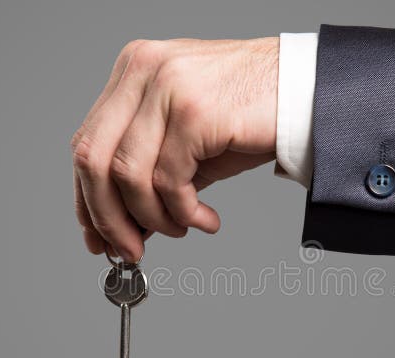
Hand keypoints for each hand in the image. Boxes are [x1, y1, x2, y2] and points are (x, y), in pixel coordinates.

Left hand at [71, 37, 278, 261]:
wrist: (307, 92)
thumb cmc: (252, 114)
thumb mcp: (188, 144)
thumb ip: (150, 174)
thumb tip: (124, 224)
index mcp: (134, 71)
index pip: (87, 143)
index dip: (87, 199)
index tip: (97, 236)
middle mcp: (143, 71)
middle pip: (93, 159)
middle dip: (108, 218)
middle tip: (129, 249)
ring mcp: (166, 87)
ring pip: (128, 175)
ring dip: (153, 219)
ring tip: (182, 229)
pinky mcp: (193, 112)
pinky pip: (169, 181)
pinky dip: (184, 213)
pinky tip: (205, 220)